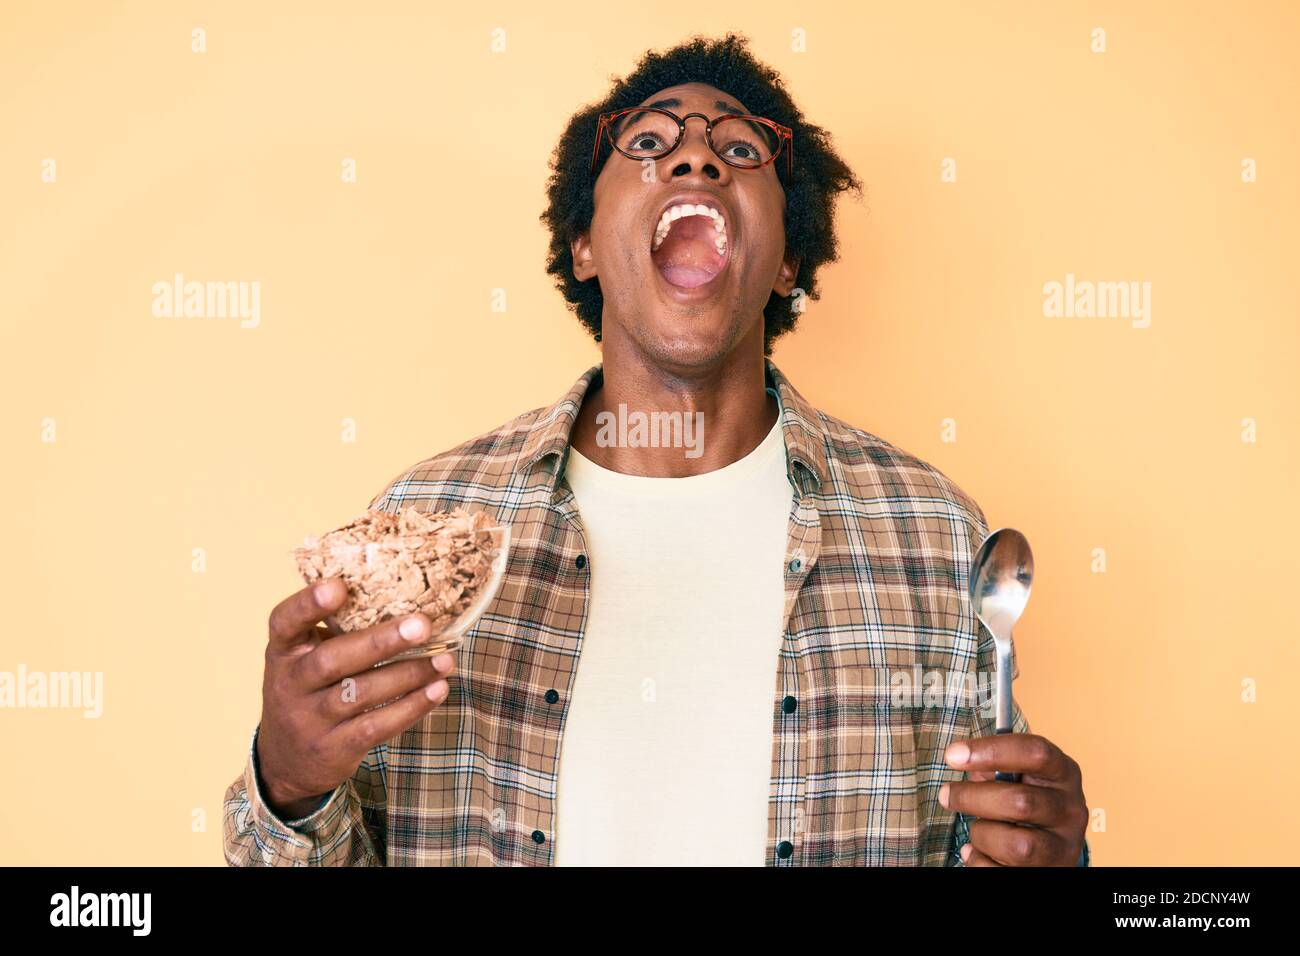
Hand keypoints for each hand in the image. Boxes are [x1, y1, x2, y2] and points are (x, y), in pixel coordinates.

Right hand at [256, 577, 456, 819]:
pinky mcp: (334, 748)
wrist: (287, 762)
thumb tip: (403, 593)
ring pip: (361, 693)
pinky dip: (411, 707)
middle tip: (422, 625)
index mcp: (283, 651)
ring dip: (409, 674)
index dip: (308, 603)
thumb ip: (335, 631)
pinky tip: (437, 689)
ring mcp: (310, 720)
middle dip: (380, 641)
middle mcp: (290, 684)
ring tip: (444, 658)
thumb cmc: (308, 691)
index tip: (339, 585)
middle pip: (332, 659)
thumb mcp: (304, 659)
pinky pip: (377, 726)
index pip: (284, 622)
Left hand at [940, 733, 1087, 865]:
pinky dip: (979, 860)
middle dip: (972, 798)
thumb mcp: (1017, 777)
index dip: (992, 751)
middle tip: (946, 794)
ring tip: (978, 829)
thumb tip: (961, 758)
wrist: (1051, 846)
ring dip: (982, 835)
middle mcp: (1071, 810)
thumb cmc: (1025, 800)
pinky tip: (978, 851)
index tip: (952, 755)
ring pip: (1016, 846)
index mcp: (1063, 774)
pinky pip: (1000, 871)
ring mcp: (1063, 847)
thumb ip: (994, 767)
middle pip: (1020, 802)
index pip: (1035, 753)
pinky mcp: (1048, 872)